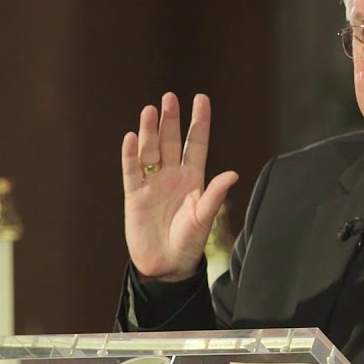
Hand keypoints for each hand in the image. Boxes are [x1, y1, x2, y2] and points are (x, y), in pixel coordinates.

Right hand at [121, 93, 237, 280]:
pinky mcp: (135, 195)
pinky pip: (131, 171)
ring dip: (150, 131)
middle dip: (171, 120)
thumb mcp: (204, 218)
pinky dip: (130, 155)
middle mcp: (173, 176)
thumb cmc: (189, 243)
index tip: (201, 99)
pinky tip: (131, 137)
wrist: (166, 265)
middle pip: (172, 141)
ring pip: (151, 151)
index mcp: (194, 179)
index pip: (197, 144)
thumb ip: (215, 195)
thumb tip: (232, 173)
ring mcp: (152, 183)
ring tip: (149, 110)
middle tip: (169, 97)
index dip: (199, 122)